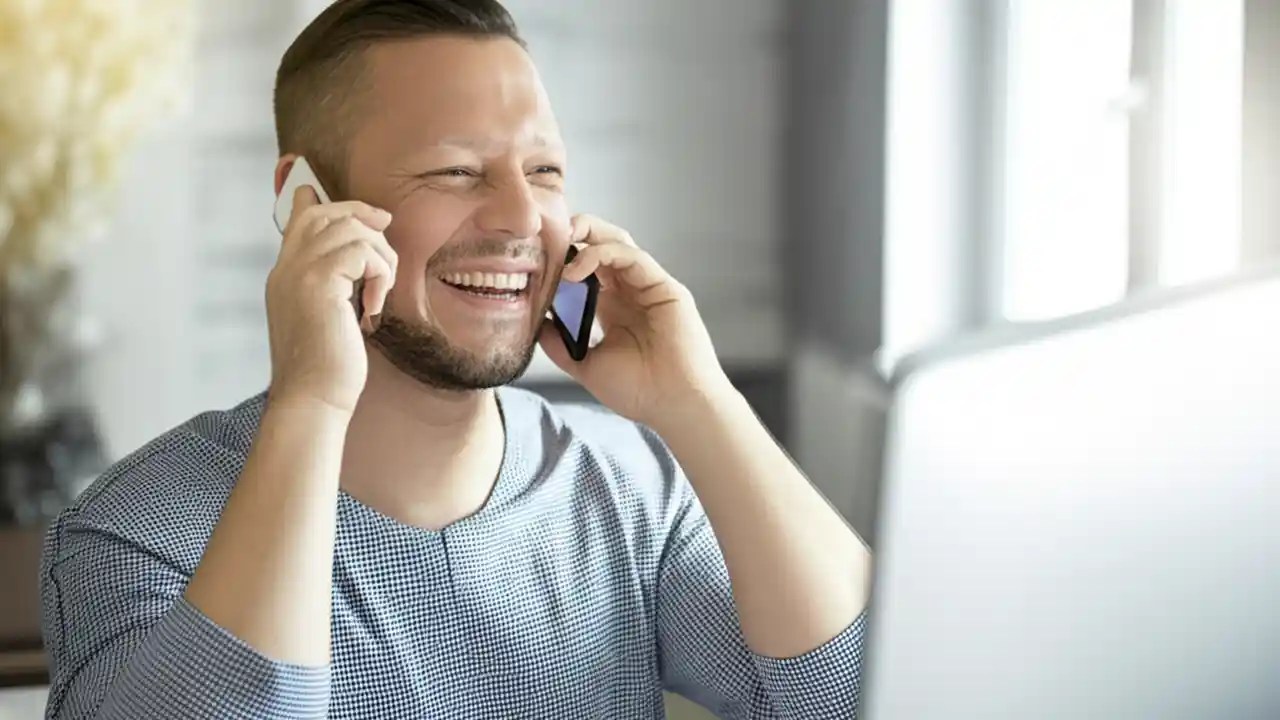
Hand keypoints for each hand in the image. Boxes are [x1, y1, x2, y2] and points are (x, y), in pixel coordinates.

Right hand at [265, 186, 397, 413]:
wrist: (313, 400)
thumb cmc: (328, 369)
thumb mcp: (329, 318)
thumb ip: (336, 287)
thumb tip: (362, 262)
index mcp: (285, 277)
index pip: (299, 219)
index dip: (326, 202)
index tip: (363, 212)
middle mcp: (286, 269)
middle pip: (323, 213)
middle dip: (360, 215)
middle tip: (385, 229)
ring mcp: (298, 273)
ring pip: (350, 228)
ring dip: (379, 257)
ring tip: (378, 294)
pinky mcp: (319, 283)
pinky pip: (362, 251)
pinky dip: (379, 276)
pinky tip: (373, 308)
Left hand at [537, 215, 734, 426]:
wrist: (674, 407)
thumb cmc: (639, 391)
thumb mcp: (585, 365)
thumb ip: (559, 344)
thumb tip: (534, 323)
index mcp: (613, 308)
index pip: (587, 268)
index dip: (563, 258)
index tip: (536, 258)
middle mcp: (631, 292)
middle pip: (603, 246)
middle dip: (576, 232)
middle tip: (549, 233)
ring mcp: (648, 287)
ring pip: (618, 243)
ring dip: (588, 235)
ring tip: (561, 241)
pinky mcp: (664, 287)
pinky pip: (632, 257)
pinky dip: (602, 255)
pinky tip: (577, 270)